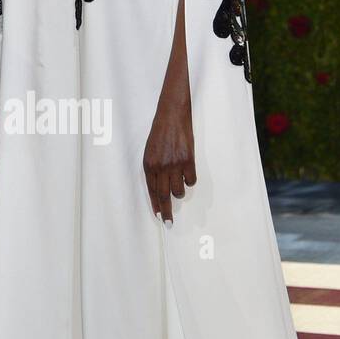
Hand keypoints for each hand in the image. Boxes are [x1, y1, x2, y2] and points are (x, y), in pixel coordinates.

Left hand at [143, 101, 195, 223]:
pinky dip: (190, 181)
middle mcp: (160, 167)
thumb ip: (154, 170)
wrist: (172, 115)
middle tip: (169, 223)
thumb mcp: (151, 152)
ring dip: (179, 193)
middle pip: (164, 196)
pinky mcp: (188, 160)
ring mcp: (174, 164)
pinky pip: (191, 180)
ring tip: (179, 185)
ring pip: (178, 191)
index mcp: (148, 165)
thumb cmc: (160, 133)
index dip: (155, 206)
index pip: (152, 191)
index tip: (159, 217)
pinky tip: (188, 174)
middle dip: (166, 212)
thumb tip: (160, 188)